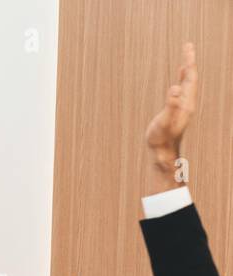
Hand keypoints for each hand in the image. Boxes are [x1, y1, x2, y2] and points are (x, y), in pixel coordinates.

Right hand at [145, 42, 195, 172]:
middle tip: (188, 45)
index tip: (187, 48)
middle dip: (190, 61)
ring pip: (188, 82)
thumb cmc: (162, 138)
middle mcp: (188, 102)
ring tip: (186, 55)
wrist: (163, 151)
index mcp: (186, 102)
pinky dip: (183, 77)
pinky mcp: (177, 108)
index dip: (189, 63)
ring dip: (188, 68)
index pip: (190, 78)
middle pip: (192, 77)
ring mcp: (183, 105)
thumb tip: (175, 88)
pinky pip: (183, 88)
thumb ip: (171, 105)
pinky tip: (181, 73)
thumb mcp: (164, 122)